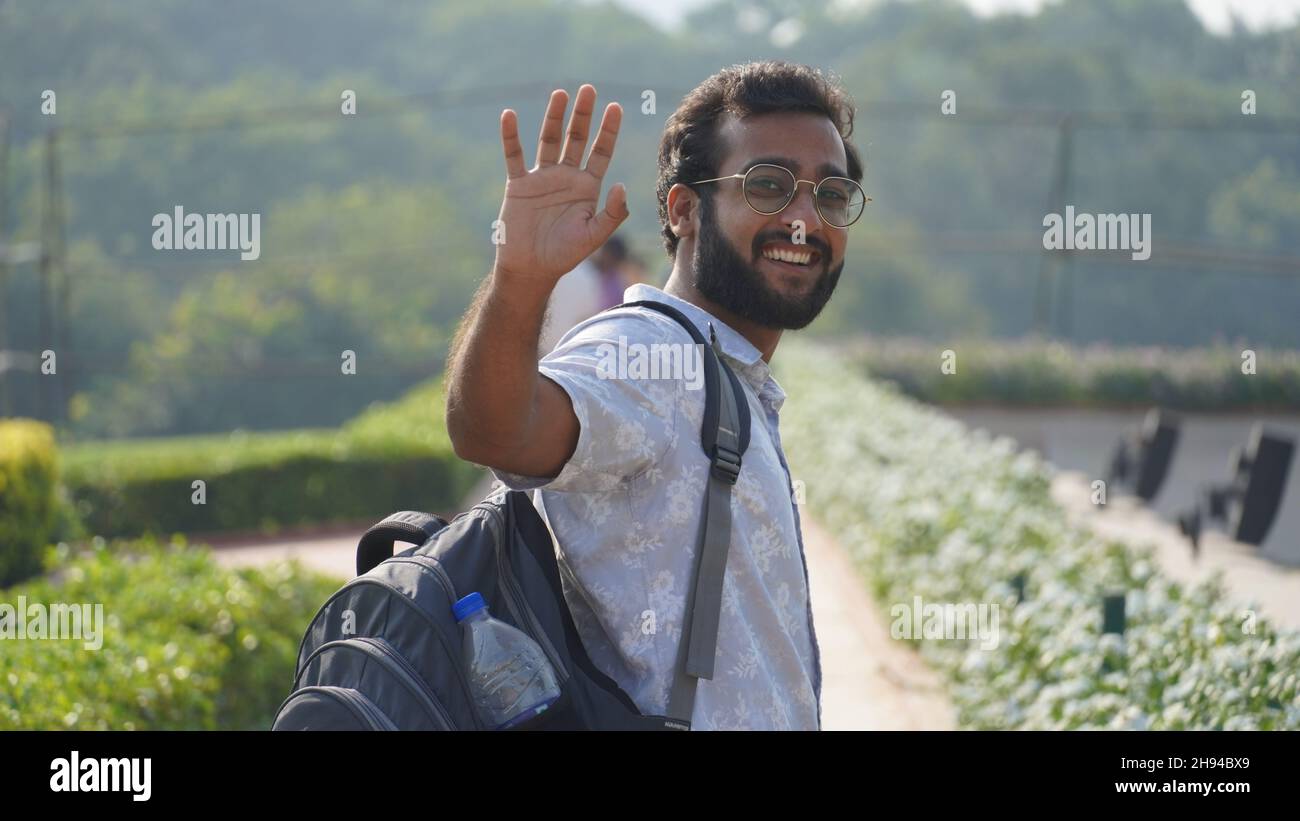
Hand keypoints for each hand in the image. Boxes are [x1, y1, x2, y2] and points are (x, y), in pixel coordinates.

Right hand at [493, 84, 627, 283]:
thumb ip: (612, 213)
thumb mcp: (594, 235)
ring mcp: (542, 178)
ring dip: (554, 117)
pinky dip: (511, 136)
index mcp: (587, 187)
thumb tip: (622, 185)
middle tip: (589, 89)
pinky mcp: (519, 184)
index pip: (601, 152)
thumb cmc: (565, 255)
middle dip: (583, 115)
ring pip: (549, 140)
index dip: (608, 130)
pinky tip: (510, 115)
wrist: (531, 268)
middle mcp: (566, 177)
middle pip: (576, 138)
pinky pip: (514, 155)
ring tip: (561, 94)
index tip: (616, 107)